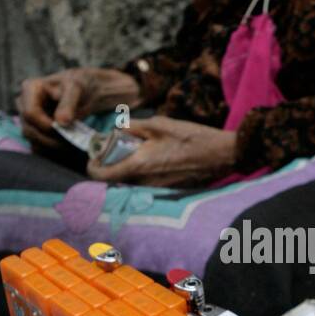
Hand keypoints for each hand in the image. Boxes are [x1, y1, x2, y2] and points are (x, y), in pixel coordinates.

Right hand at [17, 67, 141, 150]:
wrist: (84, 92)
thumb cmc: (79, 85)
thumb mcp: (76, 88)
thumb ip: (68, 104)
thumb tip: (61, 122)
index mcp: (30, 88)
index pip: (30, 113)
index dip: (45, 125)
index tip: (64, 130)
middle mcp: (24, 105)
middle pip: (29, 130)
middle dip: (50, 140)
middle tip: (71, 144)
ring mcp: (28, 120)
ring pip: (33, 142)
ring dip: (52, 149)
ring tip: (72, 147)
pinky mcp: (35, 133)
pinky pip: (39, 148)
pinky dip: (53, 152)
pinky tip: (68, 150)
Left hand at [86, 116, 237, 186]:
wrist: (222, 155)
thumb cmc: (192, 137)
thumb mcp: (160, 124)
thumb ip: (134, 127)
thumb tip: (118, 130)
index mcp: (139, 165)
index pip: (102, 175)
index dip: (93, 167)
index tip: (95, 157)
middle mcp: (145, 183)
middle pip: (116, 181)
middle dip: (112, 166)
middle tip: (116, 151)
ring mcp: (157, 190)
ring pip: (131, 183)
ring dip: (128, 170)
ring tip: (137, 153)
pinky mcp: (168, 191)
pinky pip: (147, 186)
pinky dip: (144, 175)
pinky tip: (156, 160)